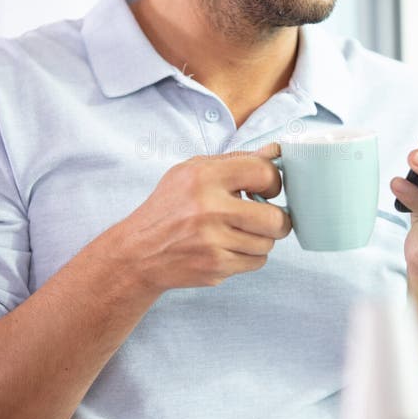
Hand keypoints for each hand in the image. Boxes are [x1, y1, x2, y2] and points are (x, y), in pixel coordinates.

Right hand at [108, 143, 290, 295]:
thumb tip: (276, 151)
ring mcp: (212, 242)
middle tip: (267, 217)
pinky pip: (256, 262)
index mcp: (204, 177)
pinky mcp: (215, 267)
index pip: (263, 172)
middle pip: (275, 218)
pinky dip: (249, 256)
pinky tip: (229, 247)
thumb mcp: (193, 171)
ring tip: (239, 232)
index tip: (267, 189)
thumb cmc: (170, 207)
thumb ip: (237, 160)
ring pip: (267, 243)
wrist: (139, 251)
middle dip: (278, 219)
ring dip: (260, 238)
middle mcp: (208, 209)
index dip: (274, 182)